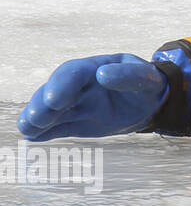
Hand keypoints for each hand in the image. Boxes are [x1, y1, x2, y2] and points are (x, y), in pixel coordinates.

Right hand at [19, 54, 168, 140]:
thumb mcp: (146, 77)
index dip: (62, 85)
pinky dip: (45, 132)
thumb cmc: (146, 84)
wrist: (148, 103)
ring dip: (38, 119)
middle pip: (56, 92)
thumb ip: (129, 75)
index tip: (55, 99)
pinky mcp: (74, 123)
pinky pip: (57, 127)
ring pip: (51, 111)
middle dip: (43, 104)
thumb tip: (102, 75)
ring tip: (28, 129)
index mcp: (93, 68)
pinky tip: (33, 137)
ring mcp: (74, 105)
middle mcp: (78, 86)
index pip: (73, 73)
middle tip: (36, 118)